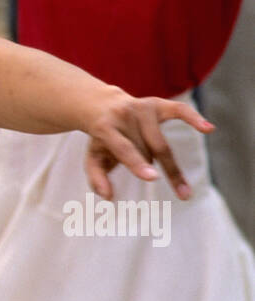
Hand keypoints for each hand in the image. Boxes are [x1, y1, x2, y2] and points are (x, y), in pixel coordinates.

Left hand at [83, 92, 212, 199]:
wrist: (101, 104)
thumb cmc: (101, 139)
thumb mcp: (92, 157)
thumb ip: (96, 177)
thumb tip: (107, 197)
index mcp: (105, 128)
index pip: (124, 148)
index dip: (137, 163)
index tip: (153, 177)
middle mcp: (124, 116)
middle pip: (146, 149)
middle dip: (156, 169)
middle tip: (182, 195)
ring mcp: (141, 107)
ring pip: (160, 142)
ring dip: (167, 165)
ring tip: (185, 190)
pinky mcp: (156, 103)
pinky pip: (178, 110)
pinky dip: (193, 118)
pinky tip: (209, 129)